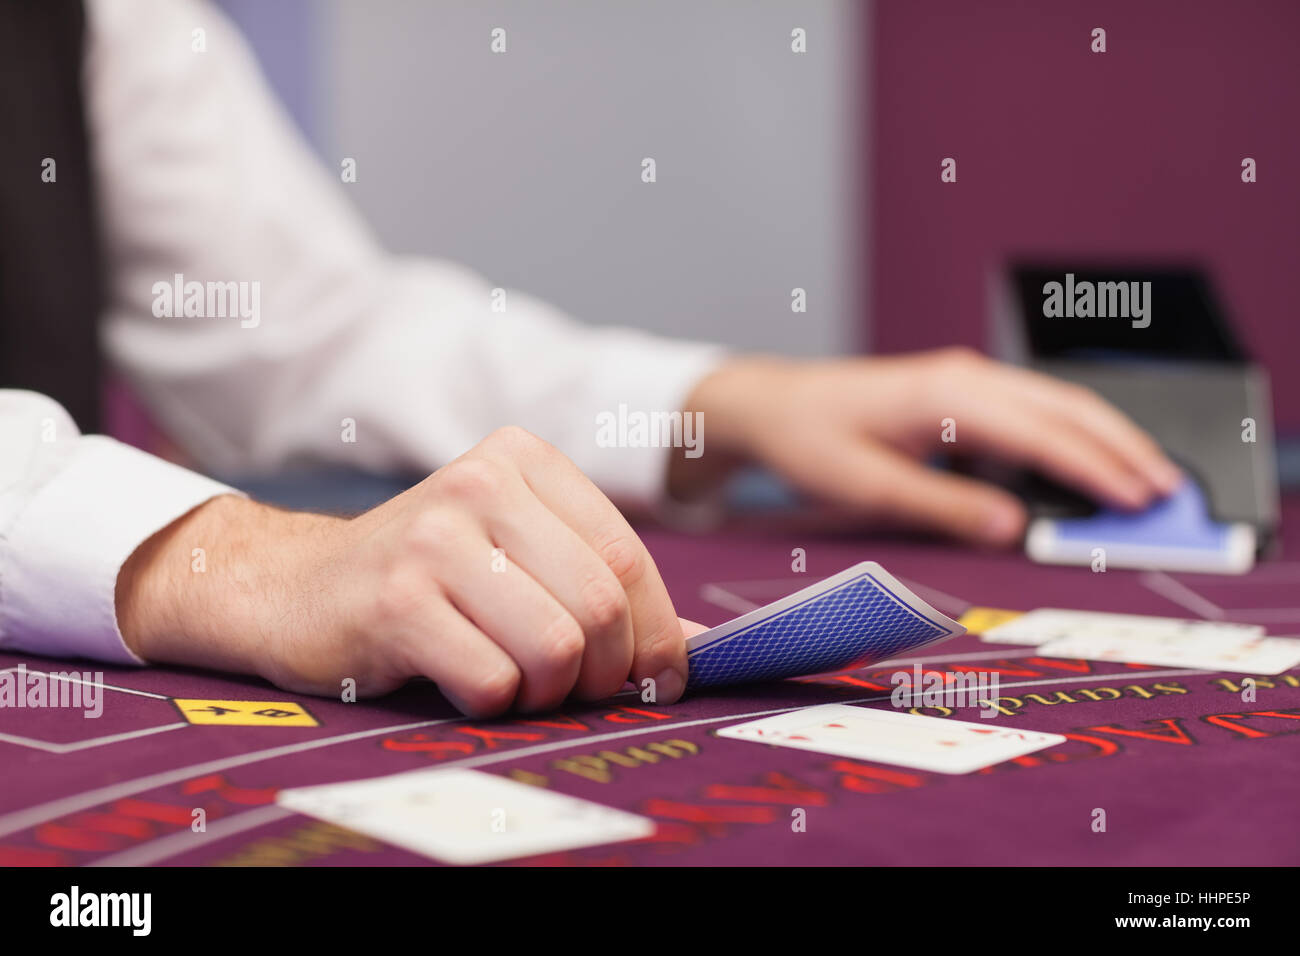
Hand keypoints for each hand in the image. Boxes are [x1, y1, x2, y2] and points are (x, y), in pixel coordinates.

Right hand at [117, 427, 695, 715]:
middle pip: (601, 605)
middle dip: (605, 671)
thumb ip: (602, 587)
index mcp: (524, 460)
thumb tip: (694, 649)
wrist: (296, 586)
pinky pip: (493, 681)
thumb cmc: (430, 576)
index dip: (657, 633)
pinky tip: (463, 681)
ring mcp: (433, 539)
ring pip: (556, 647)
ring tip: (515, 681)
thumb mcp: (519, 554)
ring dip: (547, 691)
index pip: (628, 558)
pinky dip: (492, 703)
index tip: (659, 677)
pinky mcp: (396, 600)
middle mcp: (480, 483)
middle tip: (577, 689)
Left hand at [677, 347, 1181, 545]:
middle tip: (1168, 492)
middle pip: (1066, 407)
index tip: (1139, 501)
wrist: (773, 405)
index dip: (1096, 468)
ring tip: (1145, 479)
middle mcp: (965, 378)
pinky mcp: (960, 393)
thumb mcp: (867, 485)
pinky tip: (1084, 466)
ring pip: (1056, 403)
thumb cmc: (811, 440)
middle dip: (1122, 447)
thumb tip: (1014, 527)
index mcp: (946, 396)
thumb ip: (943, 505)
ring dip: (1103, 438)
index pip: (1042, 432)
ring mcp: (965, 380)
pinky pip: (1031, 410)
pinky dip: (1069, 436)